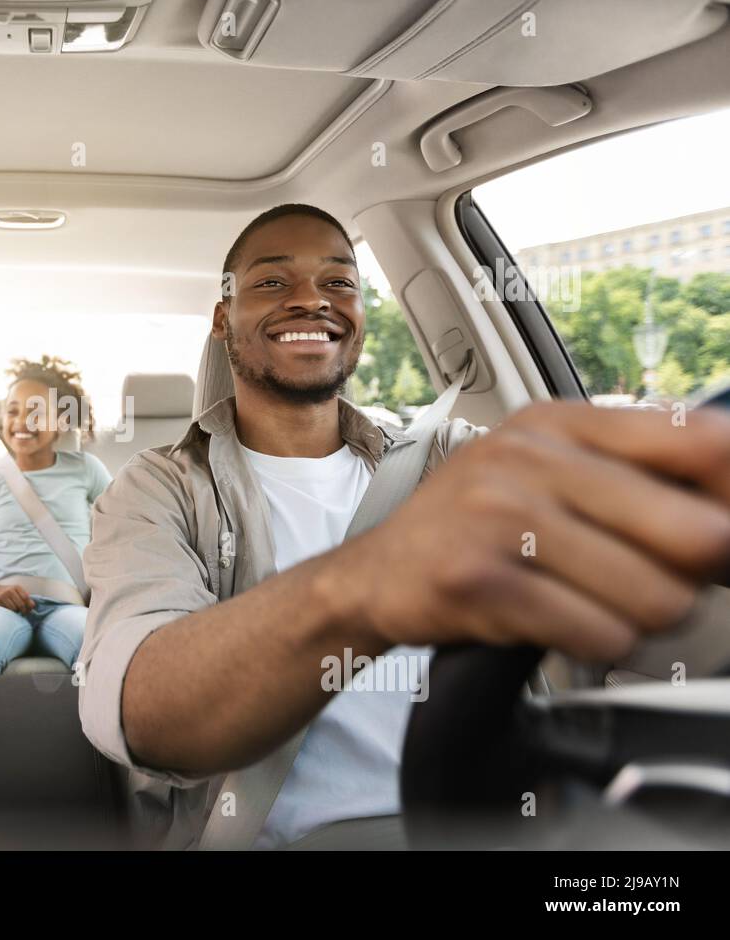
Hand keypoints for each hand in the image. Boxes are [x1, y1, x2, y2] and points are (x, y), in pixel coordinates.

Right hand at [0, 582, 35, 611]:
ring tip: (13, 610)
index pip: (26, 598)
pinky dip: (7, 612)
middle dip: (23, 611)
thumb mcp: (16, 591)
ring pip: (13, 609)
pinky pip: (5, 610)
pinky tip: (6, 610)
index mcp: (16, 587)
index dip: (29, 606)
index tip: (29, 610)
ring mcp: (1, 595)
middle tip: (23, 613)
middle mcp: (9, 590)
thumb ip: (25, 597)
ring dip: (15, 612)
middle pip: (20, 605)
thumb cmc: (7, 593)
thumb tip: (33, 606)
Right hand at [341, 401, 729, 661]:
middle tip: (660, 586)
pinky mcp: (477, 580)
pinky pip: (598, 635)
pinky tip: (564, 627)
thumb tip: (727, 525)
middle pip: (695, 534)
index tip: (719, 539)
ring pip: (654, 597)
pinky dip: (597, 646)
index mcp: (556, 422)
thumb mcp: (542, 471)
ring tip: (596, 606)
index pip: (701, 442)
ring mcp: (497, 515)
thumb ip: (629, 475)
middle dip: (691, 579)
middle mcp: (527, 458)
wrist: (374, 575)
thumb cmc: (472, 527)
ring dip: (640, 621)